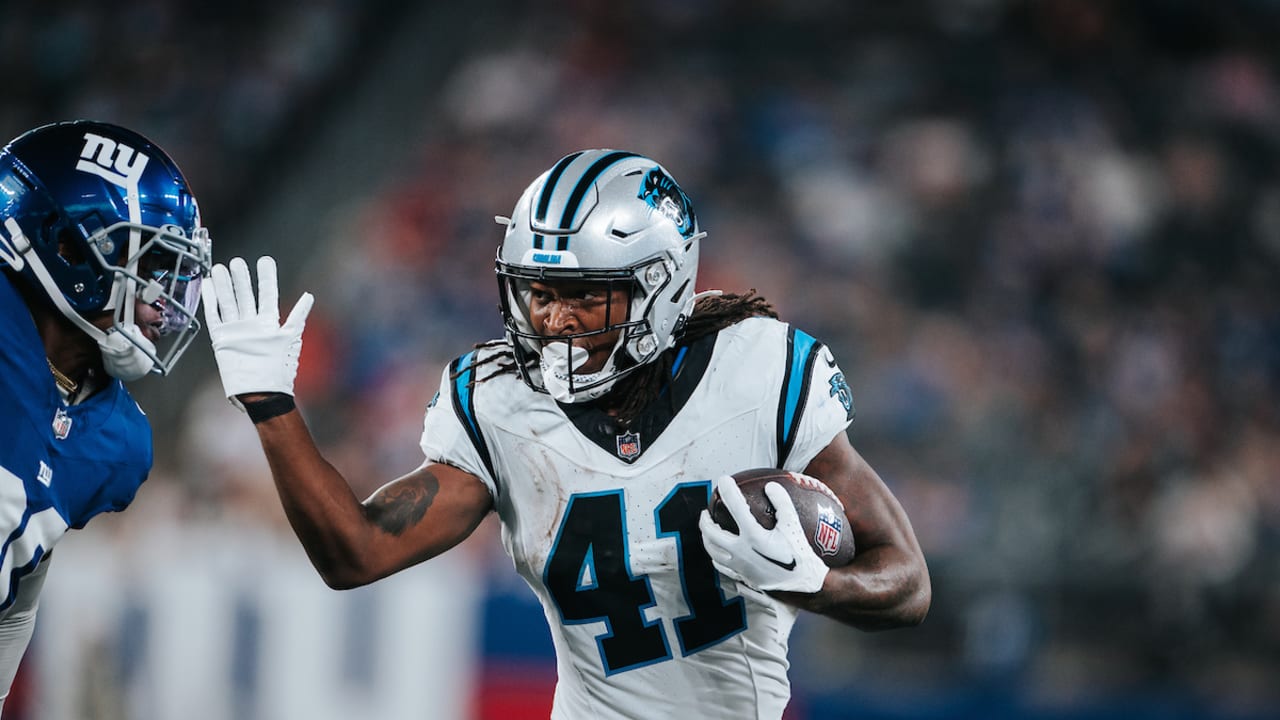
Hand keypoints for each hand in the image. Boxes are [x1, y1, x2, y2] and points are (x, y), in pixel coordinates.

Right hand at [202, 256, 313, 406]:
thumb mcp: (291, 340)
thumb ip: (298, 317)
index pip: (267, 295)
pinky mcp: (222, 340)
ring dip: (225, 286)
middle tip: (238, 262)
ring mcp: (236, 331)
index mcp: (269, 324)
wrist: (261, 394)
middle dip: (242, 279)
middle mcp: (251, 325)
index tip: (264, 261)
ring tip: (220, 268)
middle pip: (245, 296)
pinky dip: (211, 301)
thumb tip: (309, 295)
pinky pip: (214, 317)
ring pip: (229, 303)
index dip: (266, 278)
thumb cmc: (278, 371)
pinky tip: (208, 285)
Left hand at [699, 475, 829, 593]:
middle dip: (704, 520)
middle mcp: (742, 551)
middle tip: (705, 511)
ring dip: (706, 538)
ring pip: (712, 551)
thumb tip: (771, 486)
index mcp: (754, 536)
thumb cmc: (800, 553)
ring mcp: (739, 566)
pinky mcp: (742, 577)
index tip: (723, 480)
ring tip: (707, 530)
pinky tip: (717, 553)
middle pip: (712, 533)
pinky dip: (715, 556)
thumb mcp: (794, 525)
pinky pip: (721, 566)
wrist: (803, 584)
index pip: (736, 507)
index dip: (728, 490)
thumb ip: (783, 503)